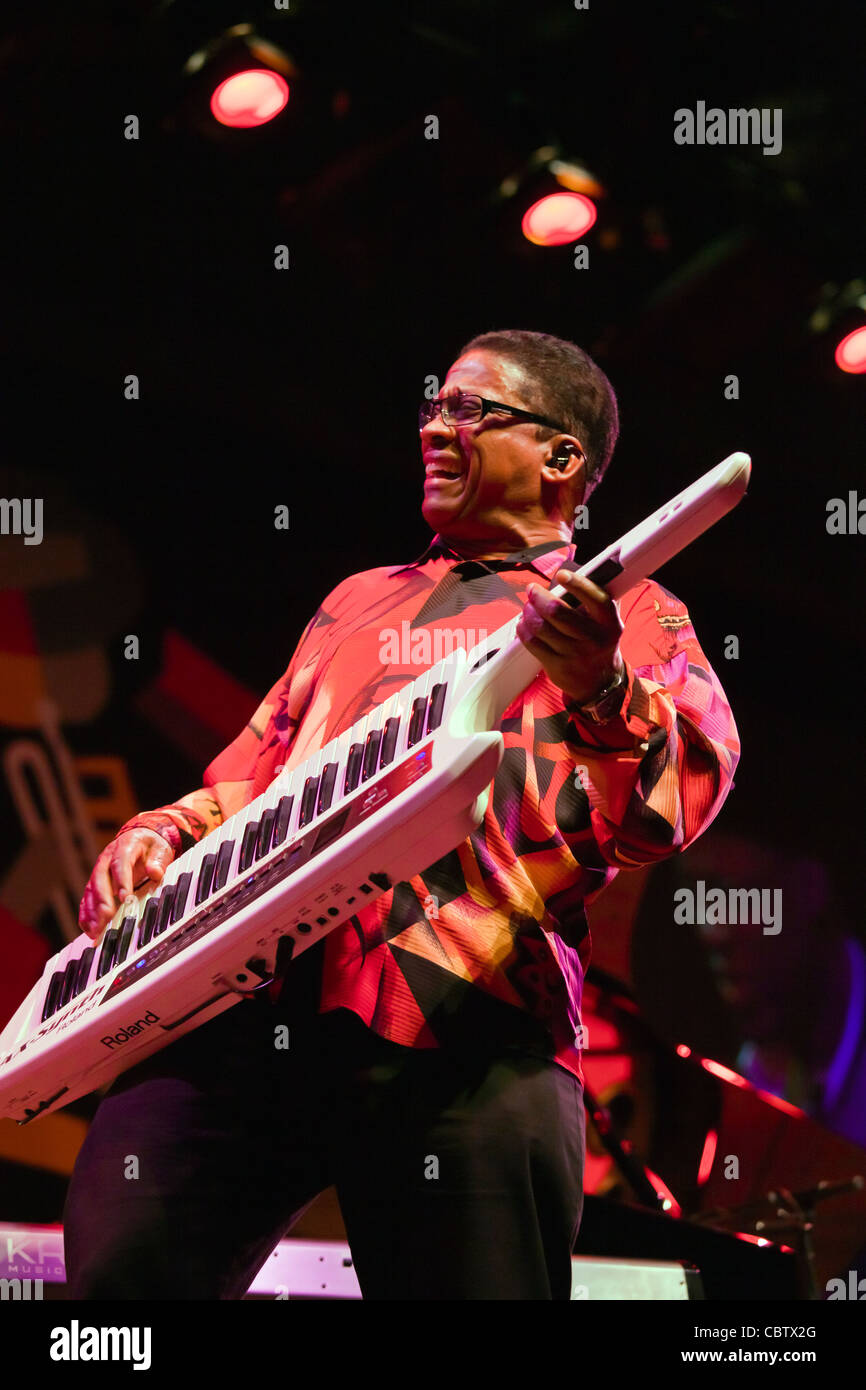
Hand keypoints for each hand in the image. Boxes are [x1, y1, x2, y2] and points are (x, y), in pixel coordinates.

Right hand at [78, 828, 173, 939]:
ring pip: (91, 890)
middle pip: (100, 878)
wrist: (140, 838)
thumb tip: (155, 872)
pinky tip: (89, 929)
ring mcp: (99, 870)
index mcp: (124, 846)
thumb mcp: (160, 848)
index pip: (120, 863)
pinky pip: (87, 898)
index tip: (125, 897)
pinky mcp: (95, 882)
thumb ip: (158, 860)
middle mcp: (107, 858)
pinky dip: (87, 914)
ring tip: (95, 930)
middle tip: (106, 917)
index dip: (121, 880)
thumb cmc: (150, 846)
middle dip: (102, 899)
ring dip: (92, 911)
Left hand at [516, 568, 623, 705]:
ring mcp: (574, 654)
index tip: (561, 575)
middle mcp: (593, 638)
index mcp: (608, 622)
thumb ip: (593, 598)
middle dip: (539, 596)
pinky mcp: (557, 666)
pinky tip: (524, 623)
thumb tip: (568, 575)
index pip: (594, 598)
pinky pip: (532, 643)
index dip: (576, 583)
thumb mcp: (607, 621)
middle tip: (532, 590)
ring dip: (528, 612)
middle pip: (557, 611)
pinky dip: (524, 629)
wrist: (600, 681)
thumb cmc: (599, 641)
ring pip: (541, 626)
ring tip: (527, 606)